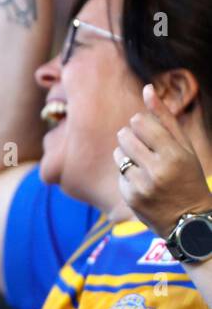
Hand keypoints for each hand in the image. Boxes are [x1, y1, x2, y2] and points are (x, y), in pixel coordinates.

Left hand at [115, 84, 211, 236]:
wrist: (190, 220)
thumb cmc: (188, 176)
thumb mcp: (184, 147)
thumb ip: (165, 118)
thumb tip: (147, 88)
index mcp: (174, 155)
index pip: (140, 122)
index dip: (141, 125)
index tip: (150, 133)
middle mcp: (157, 170)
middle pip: (124, 135)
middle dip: (132, 138)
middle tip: (147, 150)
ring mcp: (142, 185)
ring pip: (117, 153)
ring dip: (127, 155)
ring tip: (145, 165)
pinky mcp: (130, 197)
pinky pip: (118, 173)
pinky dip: (128, 175)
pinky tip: (144, 183)